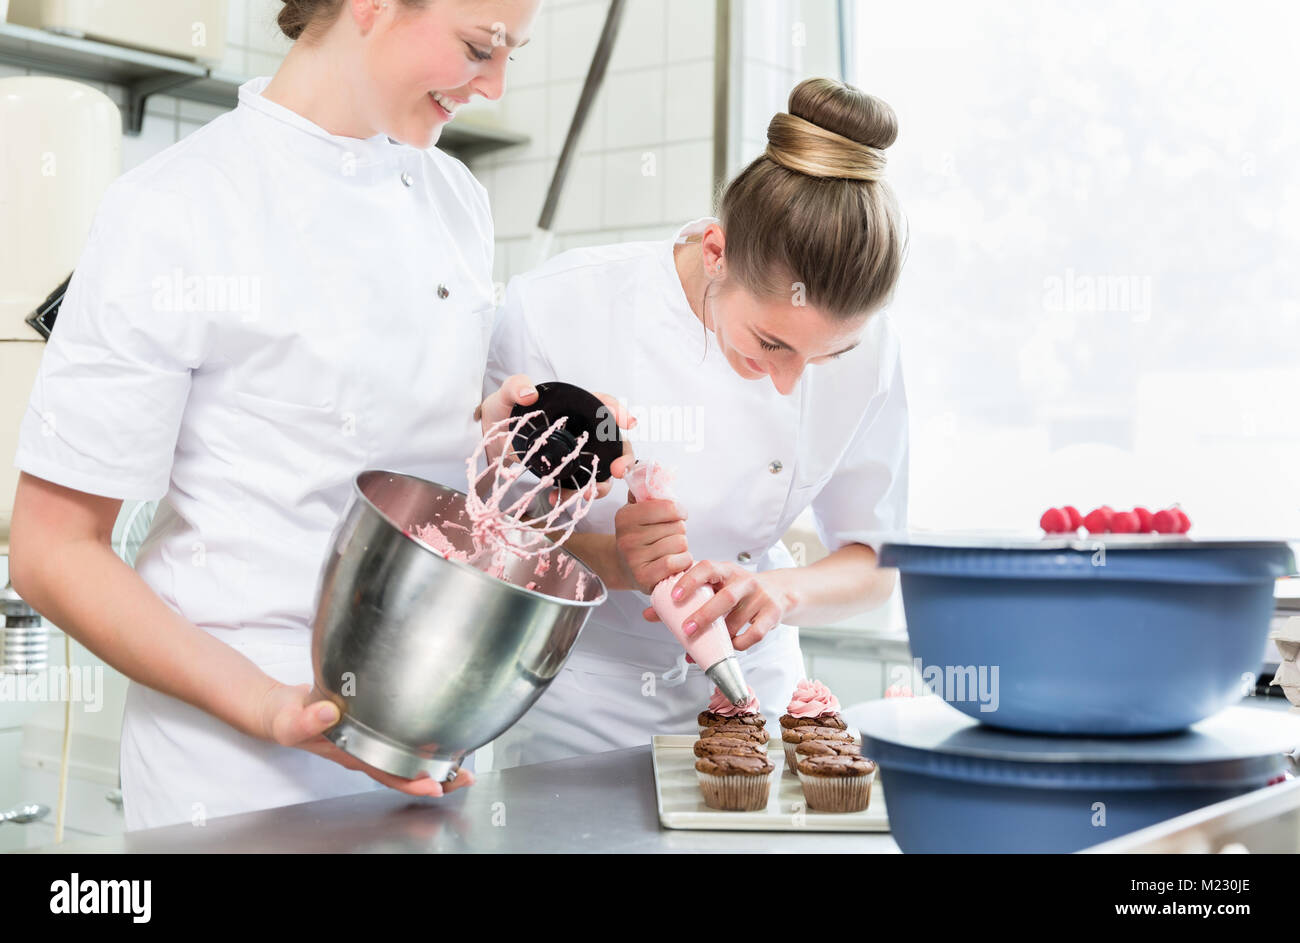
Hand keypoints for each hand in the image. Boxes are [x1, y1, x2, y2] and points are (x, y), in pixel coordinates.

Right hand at [259, 682, 474, 797]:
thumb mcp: (290, 721)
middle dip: (436, 778)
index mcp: (350, 754)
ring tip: (463, 763)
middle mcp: (365, 752)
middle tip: (465, 777)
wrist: (283, 710)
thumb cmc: (288, 719)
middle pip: (404, 772)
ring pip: (407, 758)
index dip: (411, 782)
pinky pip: (401, 739)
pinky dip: (423, 740)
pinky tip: (443, 735)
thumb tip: (328, 713)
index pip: (385, 773)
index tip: (435, 785)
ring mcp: (370, 742)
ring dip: (434, 761)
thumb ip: (306, 719)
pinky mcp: (373, 726)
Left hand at [478, 376, 635, 499]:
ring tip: (586, 493)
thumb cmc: (503, 411)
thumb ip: (515, 386)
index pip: (604, 406)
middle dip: (623, 457)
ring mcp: (576, 455)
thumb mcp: (506, 395)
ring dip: (600, 484)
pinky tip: (555, 498)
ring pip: (601, 470)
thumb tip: (528, 393)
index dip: (619, 413)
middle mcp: (583, 432)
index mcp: (576, 407)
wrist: (487, 438)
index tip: (627, 422)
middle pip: (614, 443)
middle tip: (618, 470)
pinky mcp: (564, 473)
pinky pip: (577, 486)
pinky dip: (571, 496)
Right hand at [614, 494, 690, 592]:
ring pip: (680, 544)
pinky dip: (683, 561)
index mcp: (625, 516)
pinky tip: (675, 562)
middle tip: (668, 537)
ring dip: (682, 548)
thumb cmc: (640, 535)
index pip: (669, 507)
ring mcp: (634, 559)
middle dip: (679, 531)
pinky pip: (676, 562)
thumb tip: (657, 466)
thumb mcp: (638, 509)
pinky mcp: (644, 578)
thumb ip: (646, 488)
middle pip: (678, 526)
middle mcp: (626, 538)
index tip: (677, 515)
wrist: (626, 567)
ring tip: (670, 550)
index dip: (679, 511)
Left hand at [643, 561, 797, 652]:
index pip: (706, 567)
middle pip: (725, 597)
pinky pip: (755, 633)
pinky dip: (741, 644)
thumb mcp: (714, 589)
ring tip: (706, 646)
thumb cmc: (737, 592)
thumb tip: (649, 615)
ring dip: (720, 637)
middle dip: (704, 615)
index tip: (673, 596)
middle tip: (687, 630)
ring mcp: (760, 596)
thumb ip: (685, 600)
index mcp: (725, 570)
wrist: (780, 591)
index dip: (690, 580)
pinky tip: (731, 647)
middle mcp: (744, 580)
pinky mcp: (773, 613)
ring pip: (738, 620)